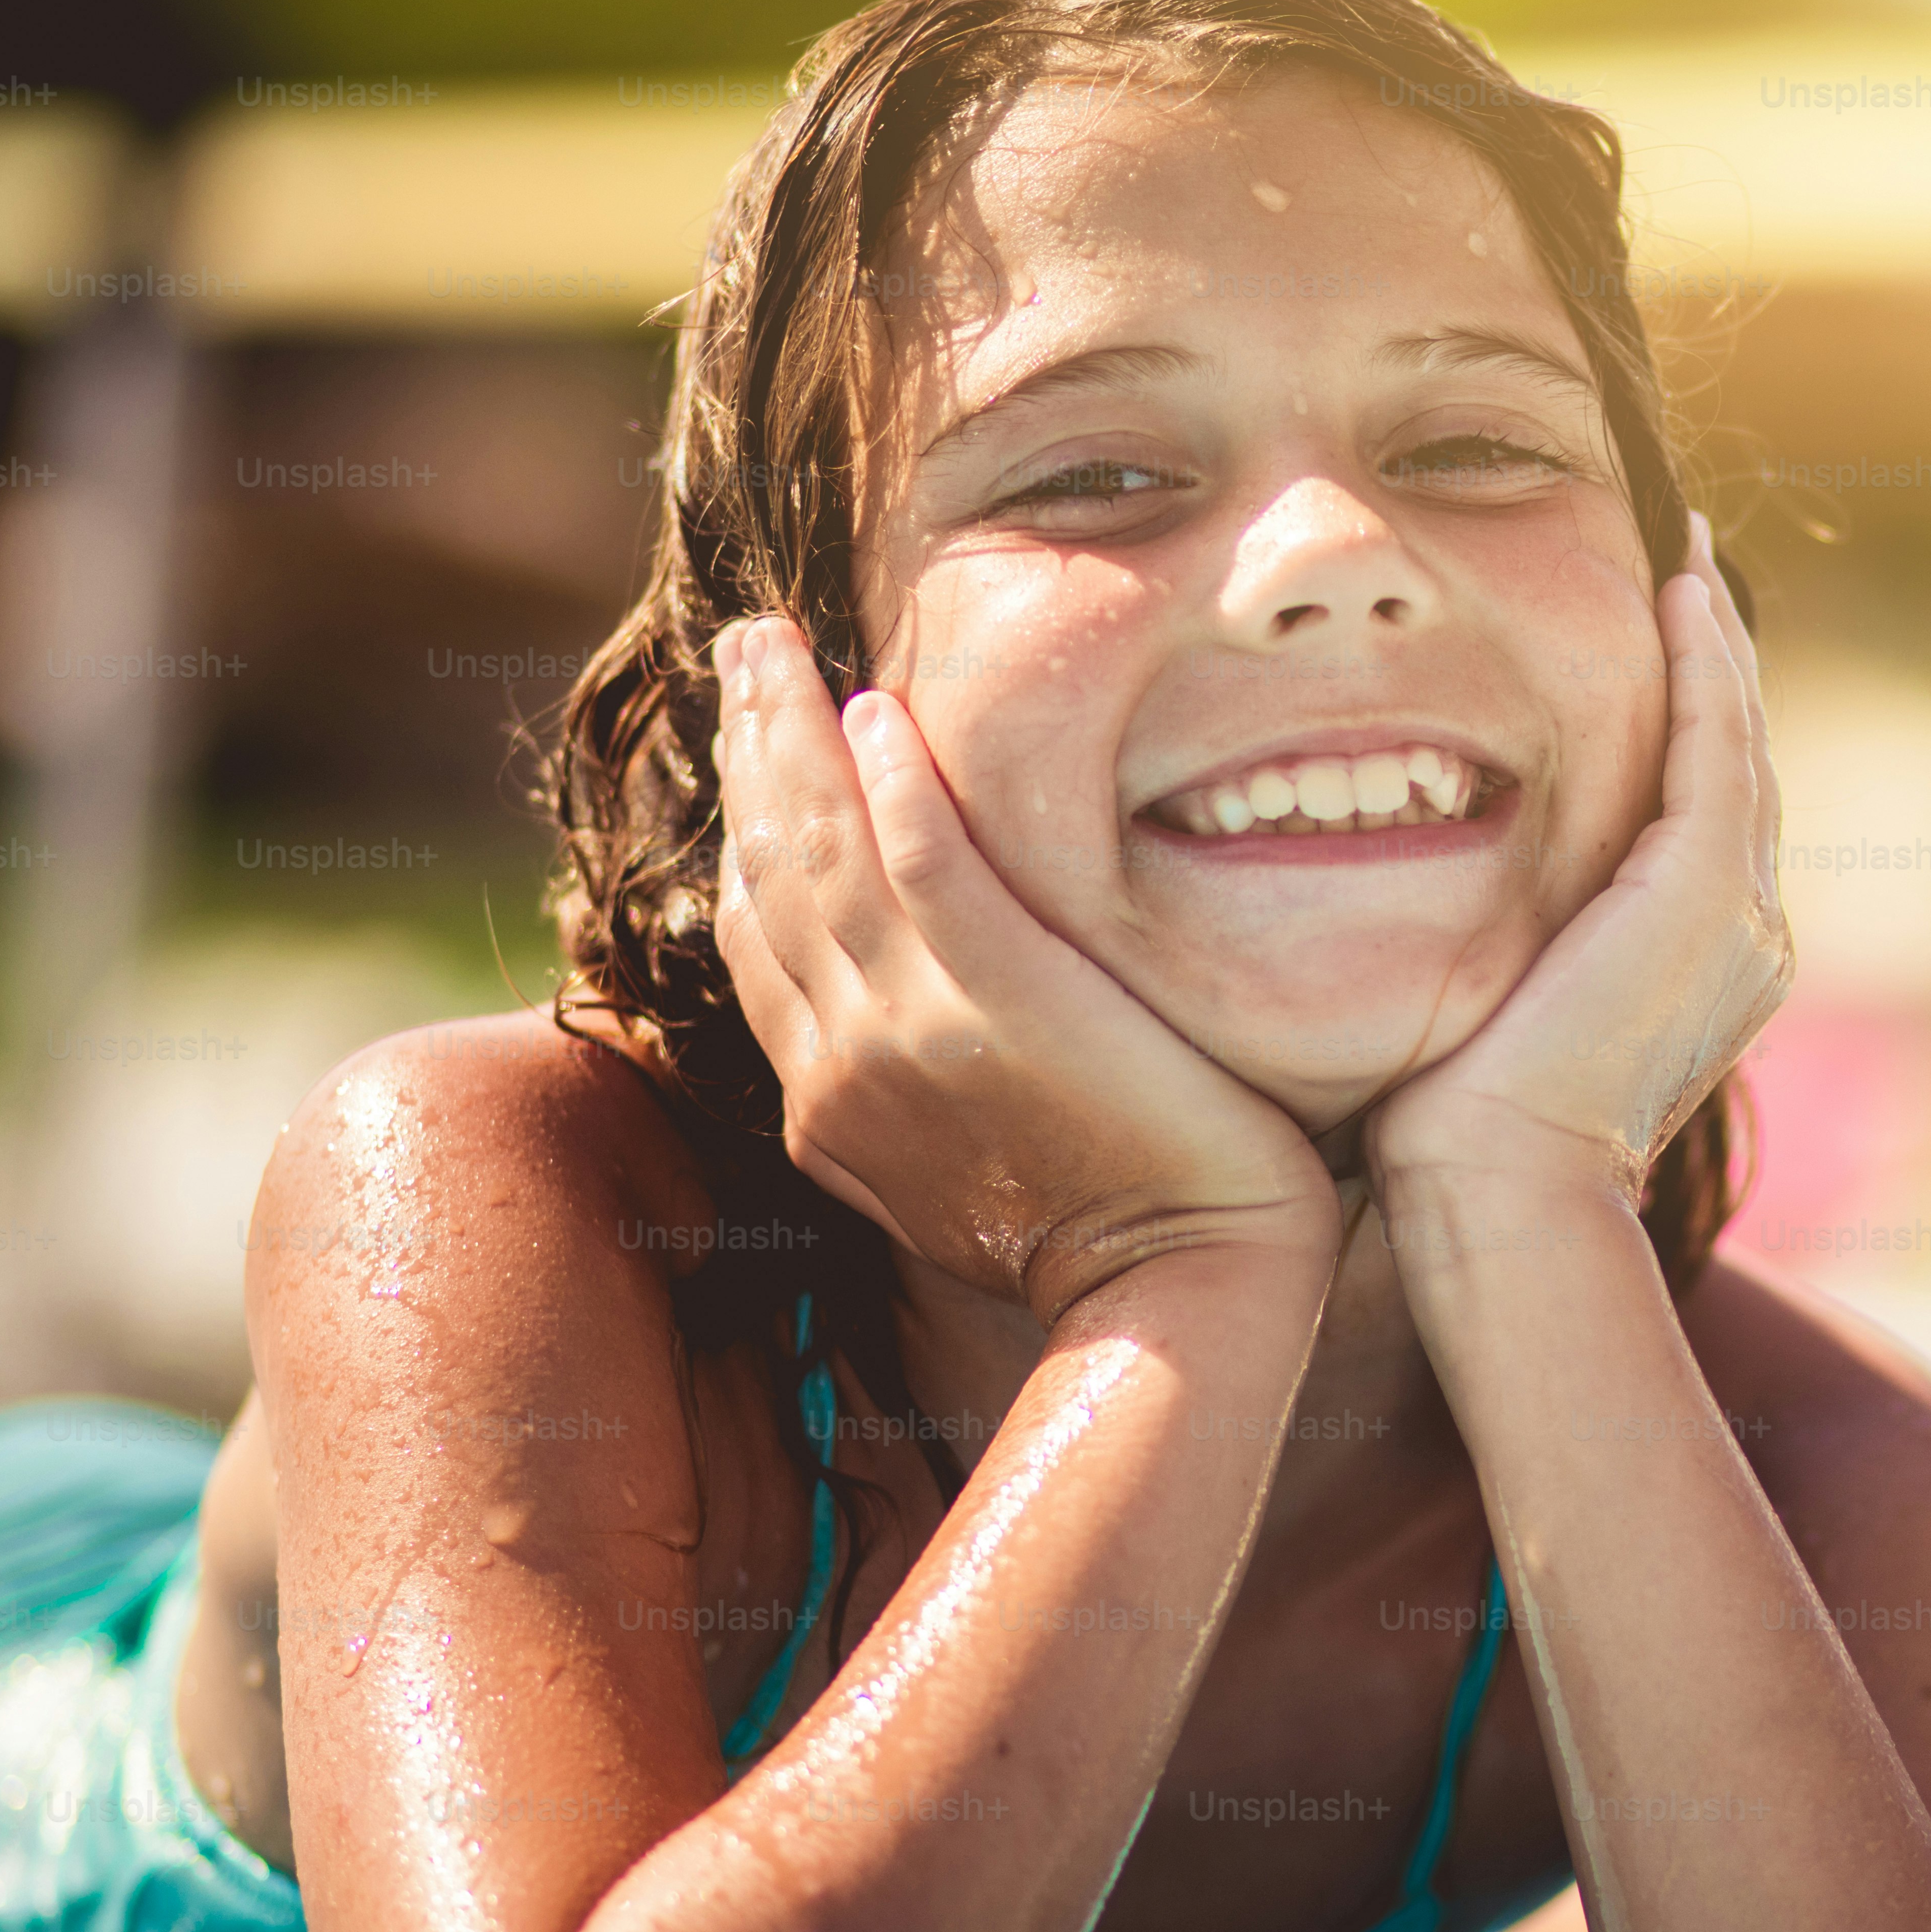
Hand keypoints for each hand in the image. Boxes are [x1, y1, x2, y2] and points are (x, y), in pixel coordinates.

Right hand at [712, 615, 1339, 1325]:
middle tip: (748, 649)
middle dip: (750, 750)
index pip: (758, 937)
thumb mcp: (962, 1169)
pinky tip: (877, 713)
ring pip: (824, 854)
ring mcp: (915, 1031)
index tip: (755, 739)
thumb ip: (907, 1092)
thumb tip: (880, 1029)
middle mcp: (847, 1063)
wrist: (1183, 1284)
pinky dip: (892, 788)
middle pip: (771, 876)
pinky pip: (928, 869)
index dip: (747, 827)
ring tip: (781, 647)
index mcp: (832, 1103)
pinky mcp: (1003, 1002)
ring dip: (794, 735)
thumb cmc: (1110, 1228)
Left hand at [1364, 513, 1791, 1203]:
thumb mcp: (1498, 1019)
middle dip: (1712, 671)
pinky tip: (1678, 592)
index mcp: (1705, 974)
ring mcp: (1738, 913)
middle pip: (1734, 771)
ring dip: (1713, 645)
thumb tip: (1447, 927)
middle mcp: (1745, 940)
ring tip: (1681, 561)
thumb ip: (1509, 957)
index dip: (1685, 729)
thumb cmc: (1466, 1140)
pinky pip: (1716, 740)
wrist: (1503, 1193)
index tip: (1650, 649)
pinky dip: (1704, 661)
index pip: (1701, 820)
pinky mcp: (1707, 885)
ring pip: (1735, 744)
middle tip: (1680, 572)